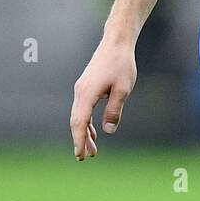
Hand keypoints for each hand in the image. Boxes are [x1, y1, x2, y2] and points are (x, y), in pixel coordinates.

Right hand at [70, 38, 136, 159]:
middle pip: (76, 121)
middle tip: (84, 158)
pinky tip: (94, 132)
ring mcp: (81, 89)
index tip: (80, 155)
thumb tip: (107, 131)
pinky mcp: (86, 86)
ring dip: (85, 133)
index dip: (79, 140)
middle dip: (80, 140)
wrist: (116, 43)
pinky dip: (87, 122)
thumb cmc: (121, 64)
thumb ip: (114, 111)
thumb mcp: (123, 90)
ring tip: (92, 150)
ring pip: (79, 116)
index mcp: (87, 93)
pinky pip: (83, 109)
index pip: (80, 122)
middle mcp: (80, 92)